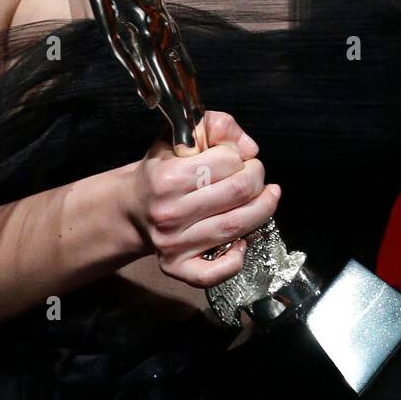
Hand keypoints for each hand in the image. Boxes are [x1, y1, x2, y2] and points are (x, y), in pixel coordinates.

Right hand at [130, 111, 280, 289]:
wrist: (132, 207)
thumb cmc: (162, 170)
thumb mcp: (181, 138)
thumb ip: (214, 126)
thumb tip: (248, 147)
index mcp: (167, 178)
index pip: (227, 161)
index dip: (242, 156)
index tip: (240, 157)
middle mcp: (168, 213)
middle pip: (238, 193)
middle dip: (257, 178)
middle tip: (256, 173)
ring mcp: (172, 244)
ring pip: (236, 228)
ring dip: (262, 210)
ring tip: (268, 197)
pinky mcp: (176, 268)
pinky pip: (214, 273)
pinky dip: (236, 259)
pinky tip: (242, 240)